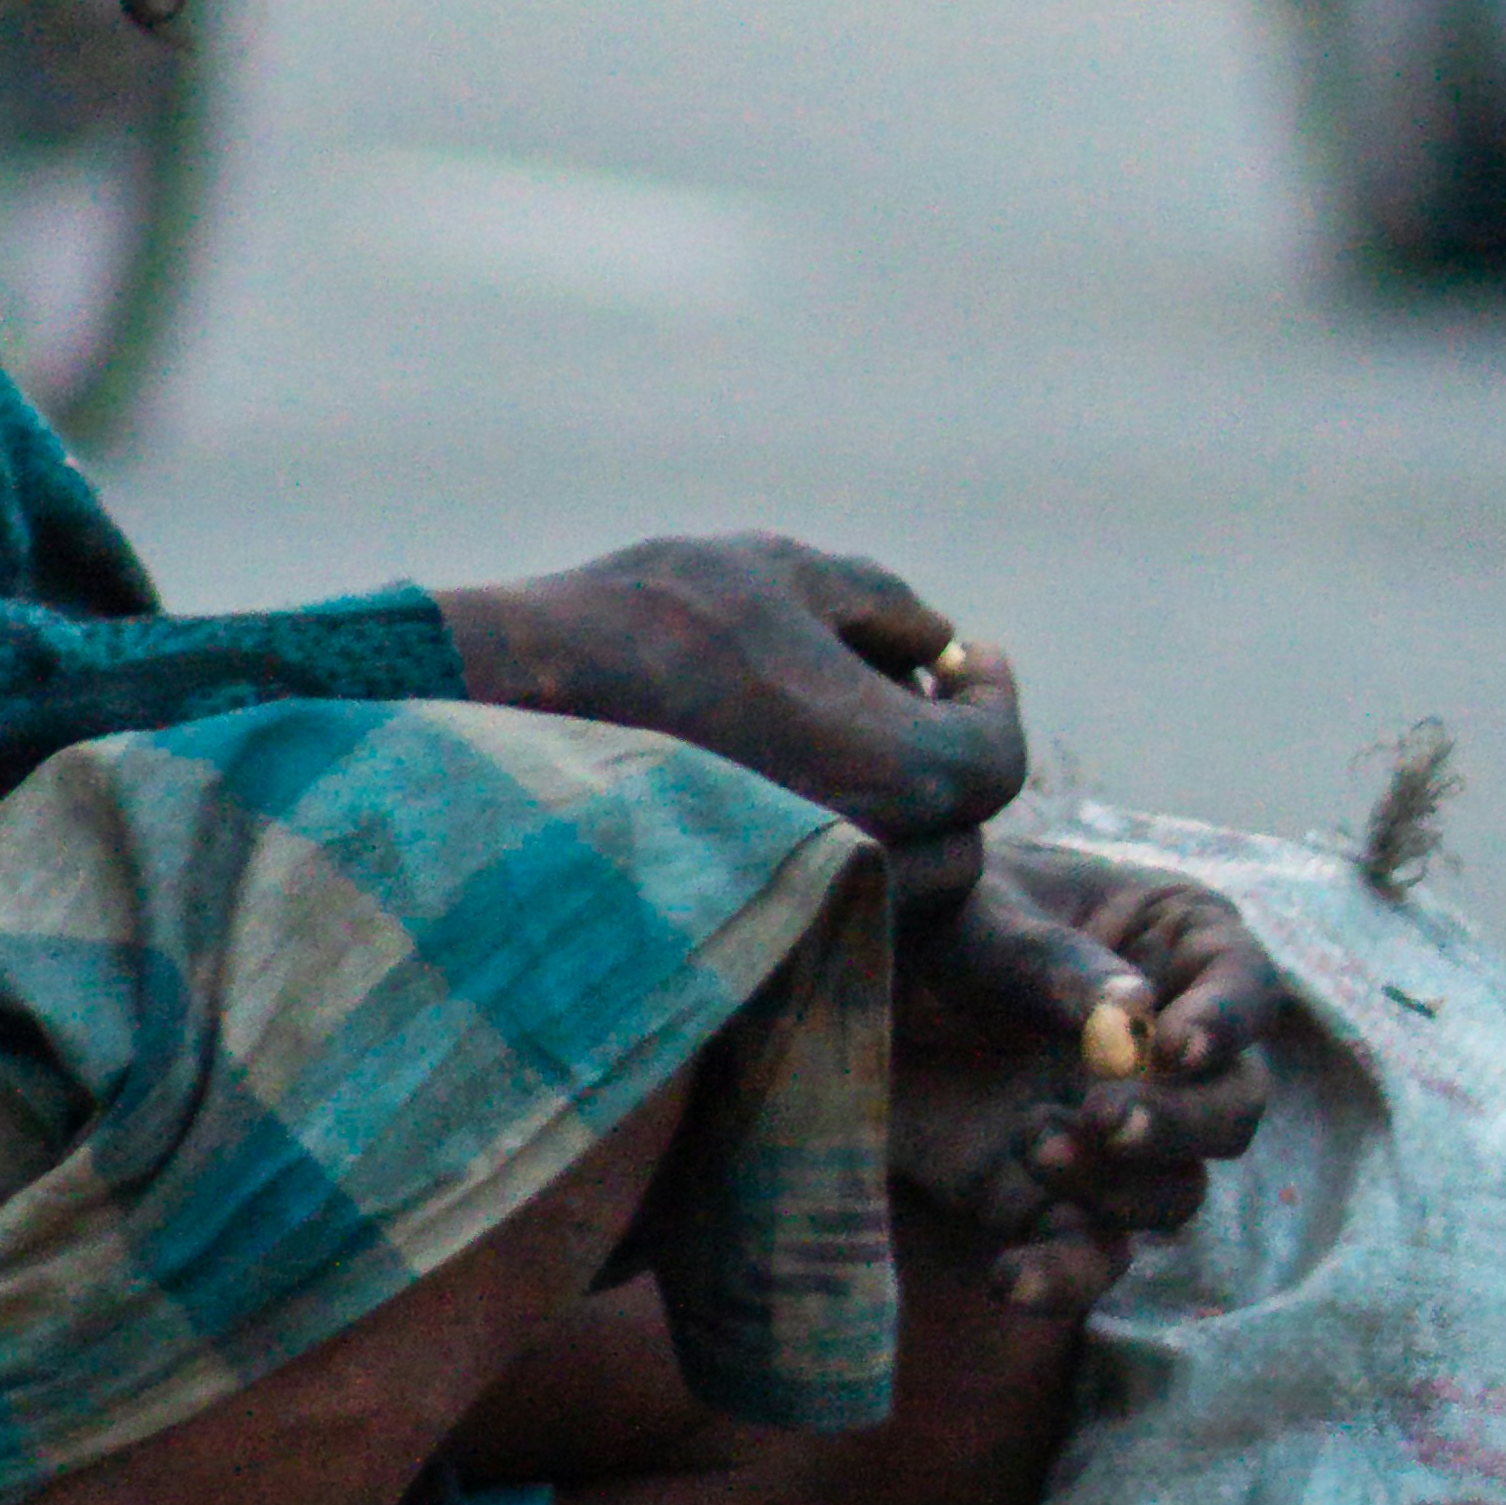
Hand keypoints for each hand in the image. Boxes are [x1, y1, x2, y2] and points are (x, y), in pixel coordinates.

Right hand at [436, 534, 1023, 908]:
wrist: (508, 702)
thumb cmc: (647, 623)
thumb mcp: (779, 571)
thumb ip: (884, 602)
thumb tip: (935, 644)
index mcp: (898, 771)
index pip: (997, 755)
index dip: (992, 696)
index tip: (964, 655)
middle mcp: (869, 863)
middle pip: (963, 828)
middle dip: (944, 754)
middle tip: (897, 688)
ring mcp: (804, 912)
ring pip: (903, 881)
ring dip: (897, 811)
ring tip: (833, 733)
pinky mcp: (750, 933)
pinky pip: (834, 910)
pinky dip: (837, 854)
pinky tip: (786, 784)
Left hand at [890, 853, 1279, 1316]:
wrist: (838, 988)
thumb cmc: (928, 917)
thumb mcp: (976, 918)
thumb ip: (1051, 958)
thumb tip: (1134, 1014)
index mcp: (1172, 946)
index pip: (1246, 987)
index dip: (1225, 1023)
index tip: (1172, 1046)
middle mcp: (1166, 1052)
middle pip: (1234, 1107)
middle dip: (1180, 1122)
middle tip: (1105, 1118)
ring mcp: (1123, 1133)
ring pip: (1179, 1191)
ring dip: (1118, 1186)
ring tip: (1030, 1142)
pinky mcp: (1066, 1202)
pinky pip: (1095, 1257)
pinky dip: (1064, 1277)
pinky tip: (1007, 1278)